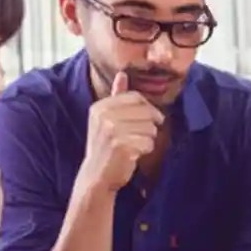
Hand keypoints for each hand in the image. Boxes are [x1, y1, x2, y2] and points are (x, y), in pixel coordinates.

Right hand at [80, 72, 164, 191]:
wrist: (96, 176)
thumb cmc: (105, 147)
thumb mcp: (105, 119)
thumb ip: (116, 96)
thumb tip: (122, 74)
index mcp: (100, 107)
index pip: (135, 97)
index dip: (149, 108)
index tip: (154, 119)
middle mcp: (104, 116)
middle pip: (145, 112)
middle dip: (149, 126)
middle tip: (141, 137)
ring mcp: (112, 131)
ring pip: (149, 128)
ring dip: (147, 139)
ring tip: (134, 146)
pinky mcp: (121, 146)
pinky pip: (148, 143)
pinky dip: (146, 150)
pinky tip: (134, 155)